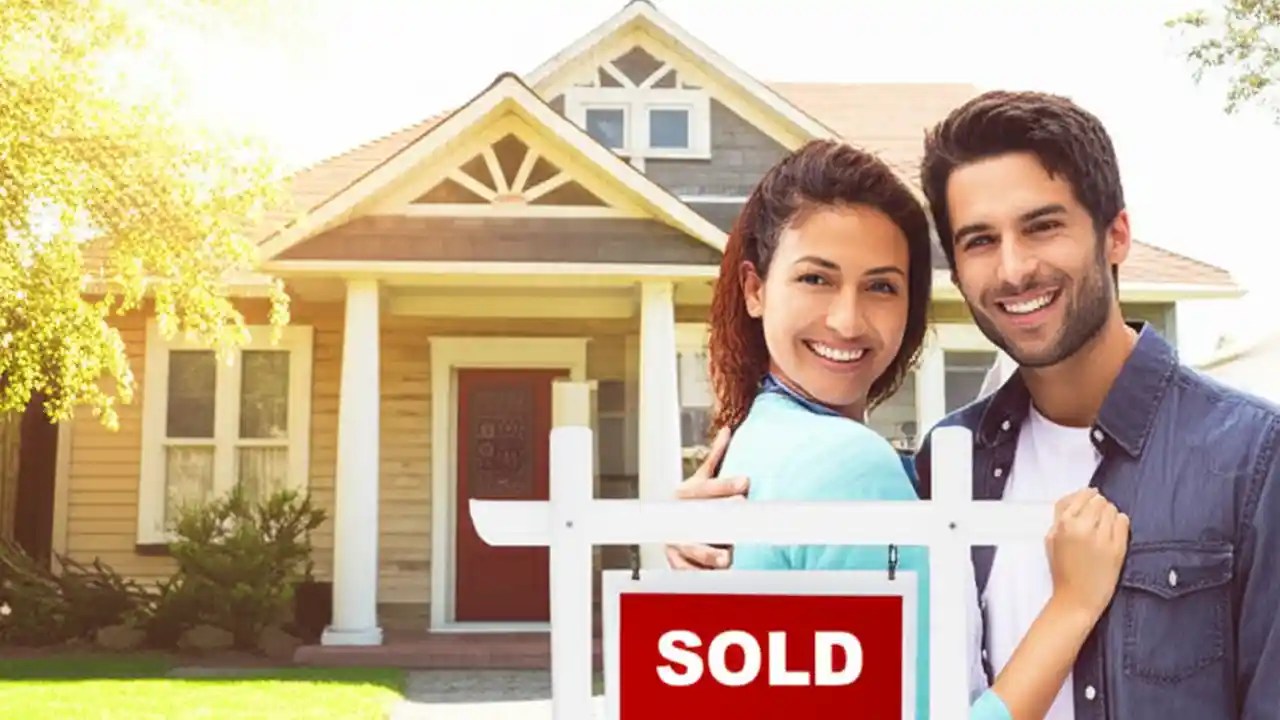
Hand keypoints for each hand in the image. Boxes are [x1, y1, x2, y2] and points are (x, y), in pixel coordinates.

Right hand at [664, 426, 747, 569]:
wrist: (665, 524)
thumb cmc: (692, 502)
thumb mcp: (702, 478)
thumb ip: (715, 457)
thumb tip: (728, 431)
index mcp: (684, 495)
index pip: (707, 488)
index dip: (726, 484)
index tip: (747, 481)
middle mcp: (678, 517)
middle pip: (700, 518)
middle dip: (722, 515)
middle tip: (742, 510)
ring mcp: (675, 540)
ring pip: (691, 547)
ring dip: (708, 552)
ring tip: (726, 557)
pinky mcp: (675, 561)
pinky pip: (685, 570)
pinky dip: (698, 574)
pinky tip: (714, 576)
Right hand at [1045, 487, 1129, 619]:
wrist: (1076, 599)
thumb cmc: (1063, 570)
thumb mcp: (1051, 539)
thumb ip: (1061, 515)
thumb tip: (1077, 496)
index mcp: (1064, 524)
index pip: (1082, 495)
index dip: (1087, 497)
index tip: (1090, 501)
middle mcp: (1083, 527)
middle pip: (1099, 500)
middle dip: (1098, 506)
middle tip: (1096, 519)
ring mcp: (1102, 537)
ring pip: (1112, 509)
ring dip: (1110, 515)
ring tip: (1104, 528)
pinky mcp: (1118, 548)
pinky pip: (1124, 521)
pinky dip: (1120, 523)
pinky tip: (1113, 533)